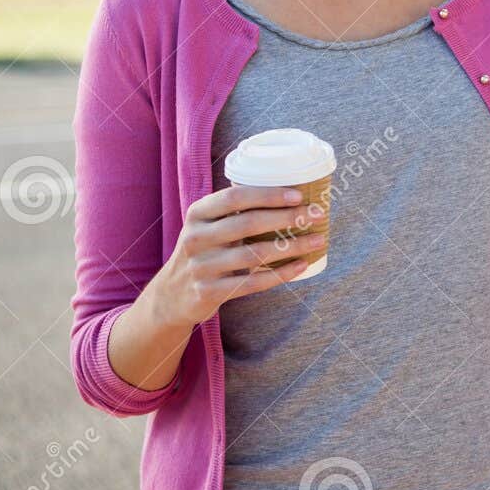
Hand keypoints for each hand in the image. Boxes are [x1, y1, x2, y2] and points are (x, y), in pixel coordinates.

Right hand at [142, 184, 327, 328]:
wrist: (171, 295)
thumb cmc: (204, 251)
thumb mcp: (207, 226)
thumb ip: (235, 211)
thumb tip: (291, 195)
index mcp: (197, 214)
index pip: (235, 197)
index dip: (268, 194)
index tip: (298, 195)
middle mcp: (196, 238)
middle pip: (249, 223)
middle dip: (288, 217)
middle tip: (317, 214)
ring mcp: (201, 267)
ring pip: (255, 254)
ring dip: (292, 246)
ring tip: (318, 240)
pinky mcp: (209, 292)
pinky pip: (252, 282)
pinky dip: (281, 274)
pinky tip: (302, 266)